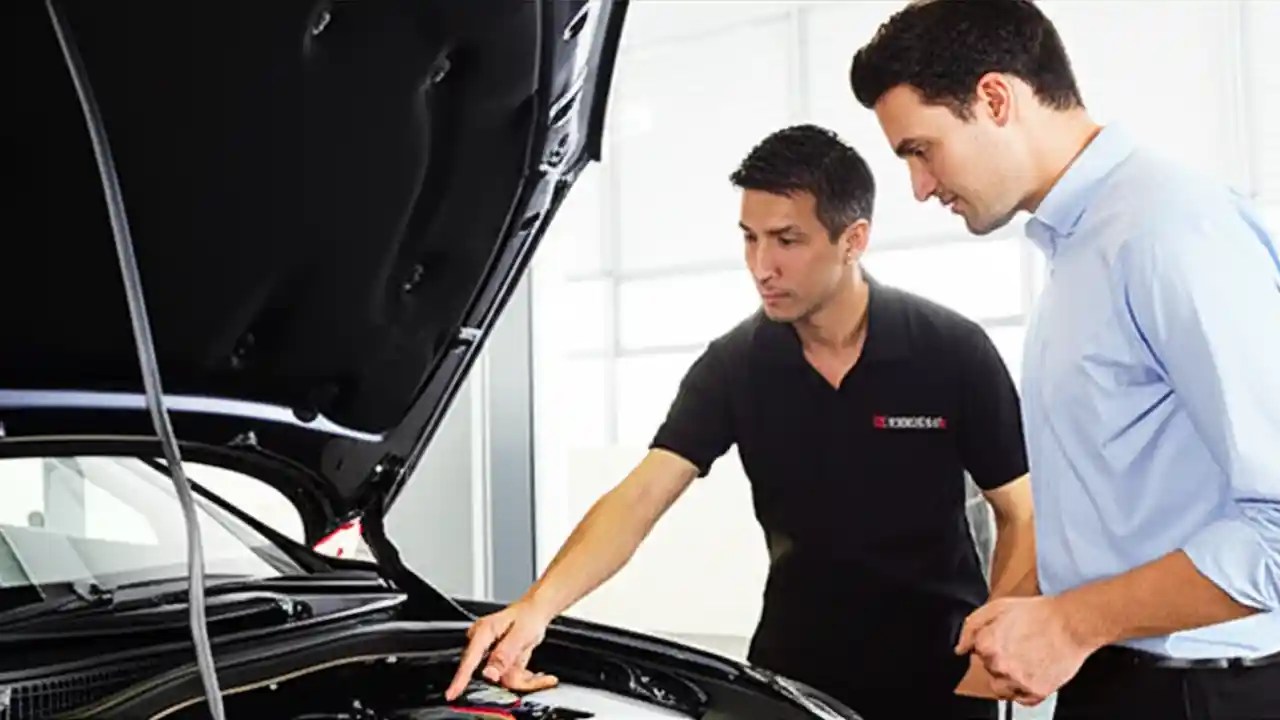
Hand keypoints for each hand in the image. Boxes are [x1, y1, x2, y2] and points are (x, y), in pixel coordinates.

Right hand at [445, 598, 560, 700]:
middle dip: (513, 679)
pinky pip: (507, 678)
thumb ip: (504, 655)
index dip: (460, 679)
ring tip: (540, 676)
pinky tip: (534, 674)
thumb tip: (489, 673)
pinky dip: (523, 679)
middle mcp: (482, 644)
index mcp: (483, 632)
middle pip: (489, 674)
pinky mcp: (497, 663)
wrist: (536, 612)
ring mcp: (489, 655)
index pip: (469, 660)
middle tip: (531, 675)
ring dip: (522, 679)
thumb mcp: (520, 634)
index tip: (452, 694)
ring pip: (501, 679)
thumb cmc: (528, 616)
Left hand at [955, 596, 1097, 705]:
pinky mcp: (1036, 692)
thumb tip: (960, 647)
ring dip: (1009, 678)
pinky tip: (1034, 670)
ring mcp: (1018, 682)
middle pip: (989, 670)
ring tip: (1027, 660)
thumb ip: (972, 626)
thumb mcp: (998, 607)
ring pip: (1001, 688)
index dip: (990, 643)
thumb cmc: (1039, 613)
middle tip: (1019, 646)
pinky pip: (1021, 699)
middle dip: (999, 660)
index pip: (976, 652)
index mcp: (988, 645)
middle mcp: (1001, 666)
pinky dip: (1025, 689)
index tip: (1004, 637)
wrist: (1071, 624)